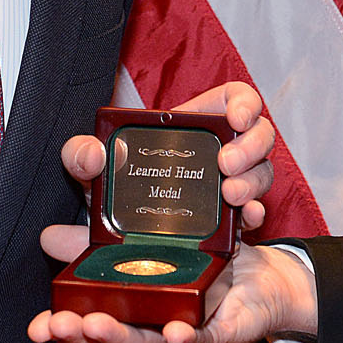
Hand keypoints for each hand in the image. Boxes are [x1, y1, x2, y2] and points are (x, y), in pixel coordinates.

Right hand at [27, 240, 318, 342]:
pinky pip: (199, 340)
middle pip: (109, 341)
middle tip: (58, 324)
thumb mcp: (141, 242)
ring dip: (119, 338)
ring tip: (96, 325)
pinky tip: (172, 331)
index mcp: (127, 310)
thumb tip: (48, 235)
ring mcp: (180, 336)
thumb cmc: (198, 264)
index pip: (86, 325)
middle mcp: (149, 328)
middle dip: (81, 335)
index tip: (35, 328)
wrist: (261, 276)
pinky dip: (184, 339)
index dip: (59, 329)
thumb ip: (95, 238)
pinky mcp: (216, 334)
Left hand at [47, 81, 275, 262]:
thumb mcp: (94, 171)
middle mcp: (220, 151)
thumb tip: (91, 154)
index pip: (236, 99)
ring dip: (253, 181)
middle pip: (260, 134)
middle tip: (226, 165)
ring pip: (263, 171)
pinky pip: (257, 211)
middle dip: (251, 146)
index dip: (245, 102)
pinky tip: (246, 219)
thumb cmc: (114, 193)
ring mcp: (231, 184)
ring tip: (231, 195)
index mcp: (194, 126)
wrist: (122, 243)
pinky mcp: (232, 221)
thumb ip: (79, 156)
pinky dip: (255, 214)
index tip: (237, 118)